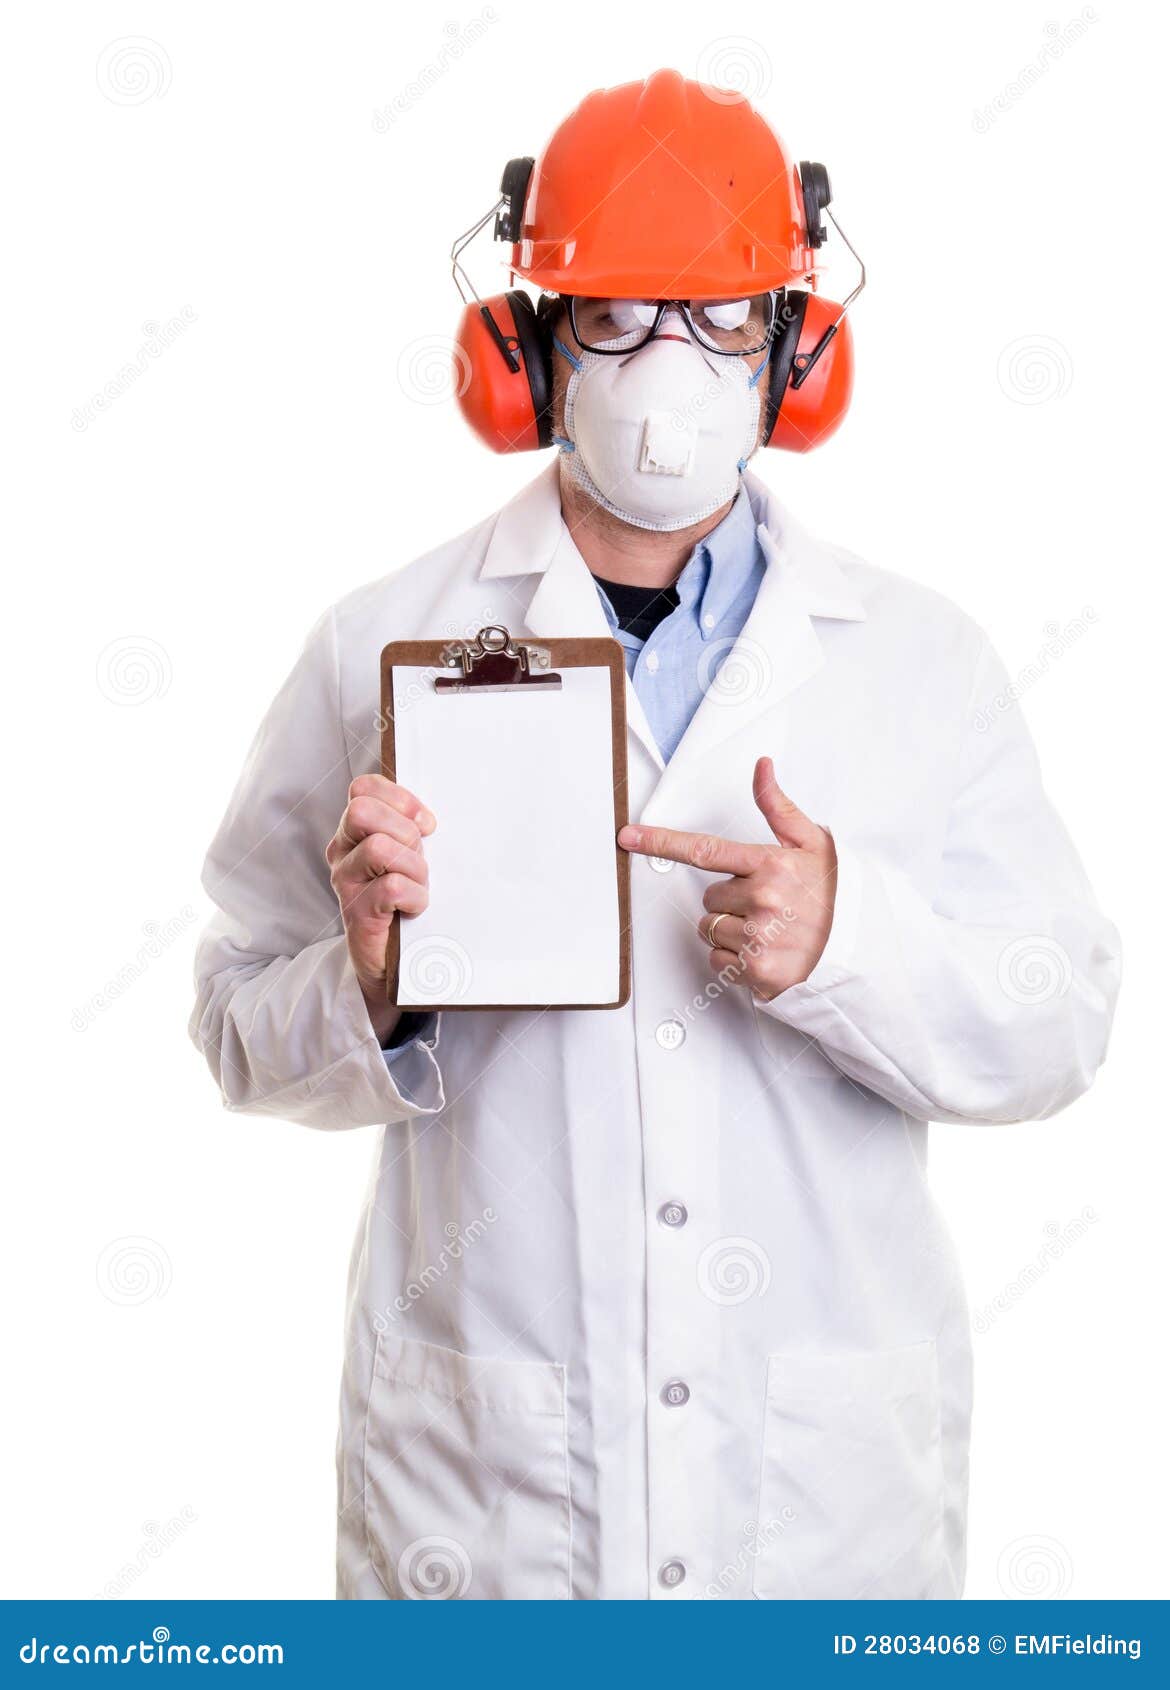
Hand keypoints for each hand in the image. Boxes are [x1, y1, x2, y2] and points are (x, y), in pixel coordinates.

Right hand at [326, 775, 435, 1035]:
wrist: (391, 960)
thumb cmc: (404, 901)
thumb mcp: (407, 856)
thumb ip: (409, 830)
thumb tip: (427, 818)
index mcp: (353, 833)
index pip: (363, 789)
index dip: (400, 800)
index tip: (426, 824)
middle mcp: (342, 853)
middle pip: (363, 812)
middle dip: (404, 830)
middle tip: (419, 857)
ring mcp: (346, 882)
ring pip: (381, 848)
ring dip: (414, 867)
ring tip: (419, 886)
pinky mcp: (357, 912)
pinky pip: (392, 887)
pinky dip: (415, 896)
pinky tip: (416, 907)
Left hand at [618, 757, 835, 1001]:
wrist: (859, 950)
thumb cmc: (835, 894)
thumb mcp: (813, 842)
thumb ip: (778, 807)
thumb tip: (761, 768)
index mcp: (770, 865)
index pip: (704, 850)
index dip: (661, 842)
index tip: (629, 837)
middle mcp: (762, 900)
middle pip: (709, 896)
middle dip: (730, 899)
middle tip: (767, 904)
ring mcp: (758, 938)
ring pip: (710, 929)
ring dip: (731, 930)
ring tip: (768, 929)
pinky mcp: (755, 971)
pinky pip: (717, 960)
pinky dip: (735, 959)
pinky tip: (764, 951)